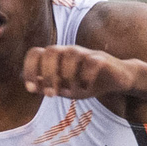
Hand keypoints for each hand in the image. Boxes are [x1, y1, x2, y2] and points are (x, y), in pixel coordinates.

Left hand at [23, 44, 137, 98]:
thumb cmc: (87, 83)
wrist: (117, 79)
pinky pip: (91, 62)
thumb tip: (31, 87)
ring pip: (70, 53)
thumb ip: (49, 86)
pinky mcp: (102, 59)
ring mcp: (86, 53)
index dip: (29, 69)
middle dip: (47, 74)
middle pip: (51, 50)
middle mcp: (69, 52)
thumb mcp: (66, 88)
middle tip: (51, 95)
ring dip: (65, 75)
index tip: (31, 89)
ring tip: (68, 92)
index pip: (36, 53)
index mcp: (57, 57)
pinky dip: (85, 77)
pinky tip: (85, 88)